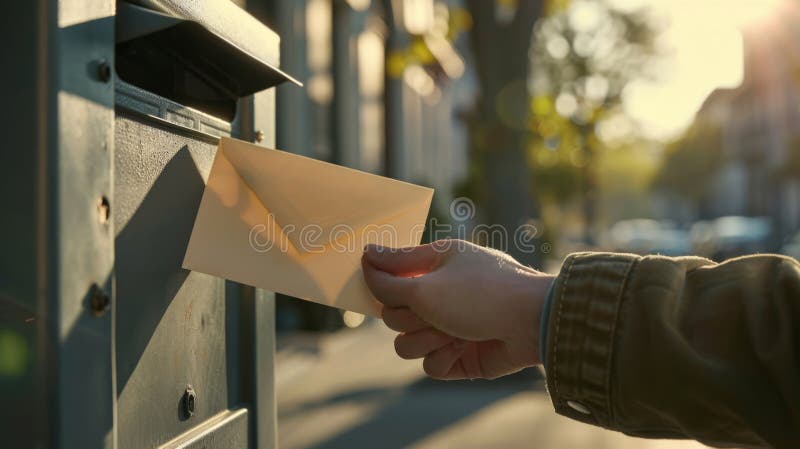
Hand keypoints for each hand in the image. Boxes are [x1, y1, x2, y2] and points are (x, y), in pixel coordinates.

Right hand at [362, 239, 553, 379]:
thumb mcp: (427, 284)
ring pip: (406, 346)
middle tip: (434, 313)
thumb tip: (365, 254)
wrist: (533, 323)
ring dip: (426, 341)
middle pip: (392, 317)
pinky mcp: (460, 356)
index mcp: (432, 266)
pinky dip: (444, 359)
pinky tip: (465, 347)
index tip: (375, 287)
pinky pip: (430, 366)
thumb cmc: (481, 293)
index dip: (380, 285)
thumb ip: (389, 279)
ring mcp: (448, 327)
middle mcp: (438, 296)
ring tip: (454, 333)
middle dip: (410, 319)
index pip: (388, 275)